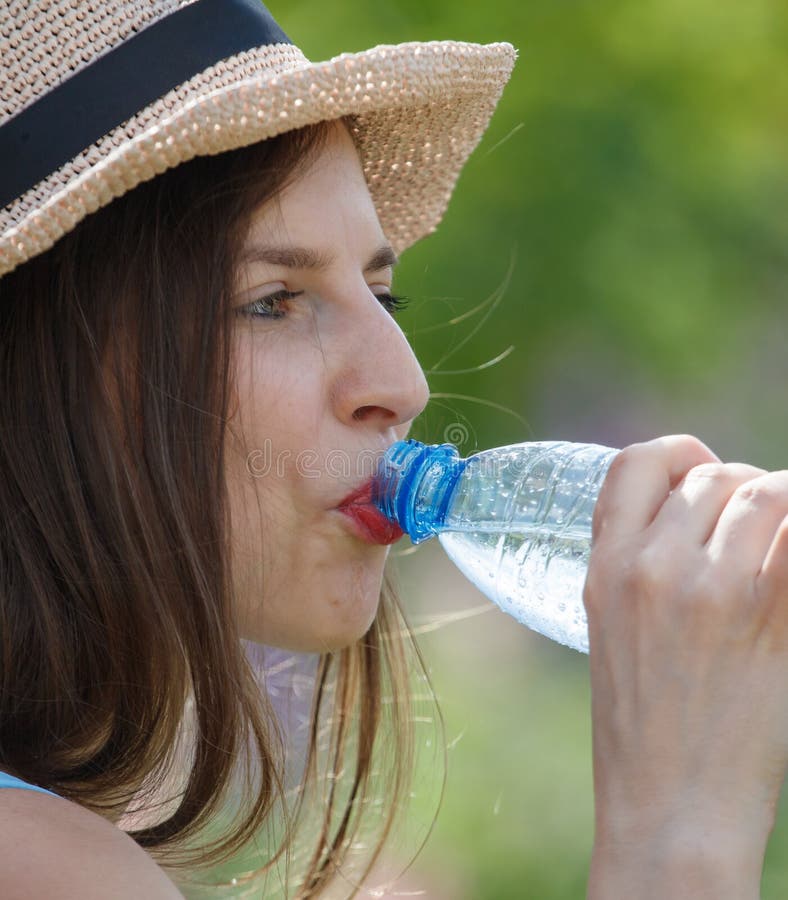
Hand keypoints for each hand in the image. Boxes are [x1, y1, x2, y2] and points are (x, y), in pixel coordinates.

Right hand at [584, 435, 787, 898]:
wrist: (670, 804)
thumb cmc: (641, 722)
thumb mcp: (608, 626)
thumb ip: (637, 560)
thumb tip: (700, 508)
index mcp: (604, 566)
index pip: (636, 461)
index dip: (678, 454)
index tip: (702, 473)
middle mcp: (650, 565)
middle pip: (715, 476)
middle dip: (742, 490)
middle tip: (756, 532)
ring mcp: (709, 588)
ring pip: (766, 493)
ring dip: (783, 509)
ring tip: (779, 548)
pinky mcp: (768, 615)